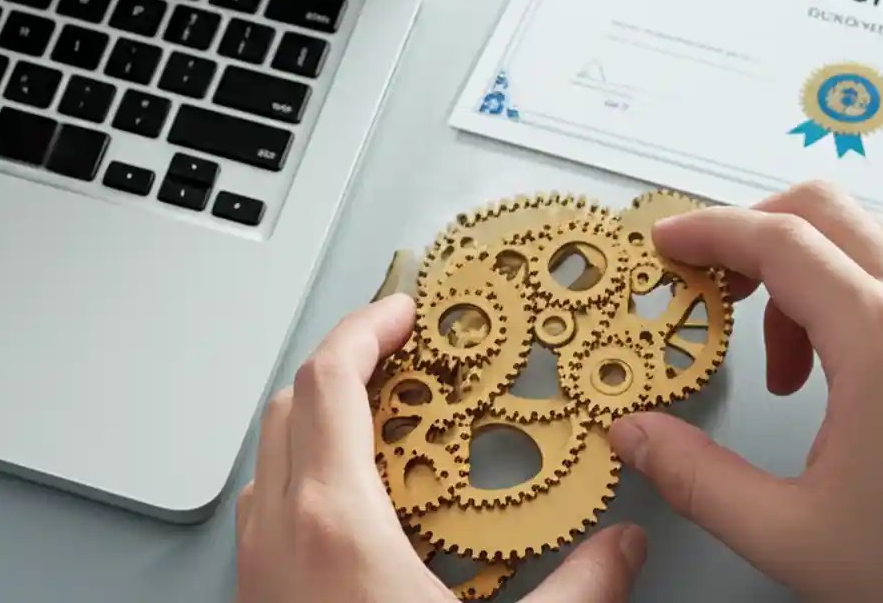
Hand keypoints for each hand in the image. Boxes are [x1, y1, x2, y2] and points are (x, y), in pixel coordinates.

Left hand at [235, 294, 646, 602]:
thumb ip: (579, 591)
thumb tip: (623, 549)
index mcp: (335, 524)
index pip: (331, 382)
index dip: (366, 328)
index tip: (403, 310)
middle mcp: (281, 535)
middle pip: (292, 403)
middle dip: (345, 361)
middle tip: (402, 351)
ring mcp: (259, 569)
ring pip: (273, 453)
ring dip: (322, 415)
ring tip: (386, 418)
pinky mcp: (260, 600)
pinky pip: (269, 505)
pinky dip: (308, 470)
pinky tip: (359, 501)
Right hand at [607, 182, 882, 601]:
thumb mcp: (789, 533)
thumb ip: (696, 477)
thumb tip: (637, 435)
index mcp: (882, 341)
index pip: (780, 240)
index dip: (710, 231)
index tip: (667, 244)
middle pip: (825, 210)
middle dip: (753, 232)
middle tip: (711, 282)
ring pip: (863, 239)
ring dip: (801, 270)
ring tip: (777, 360)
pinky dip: (845, 291)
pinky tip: (830, 367)